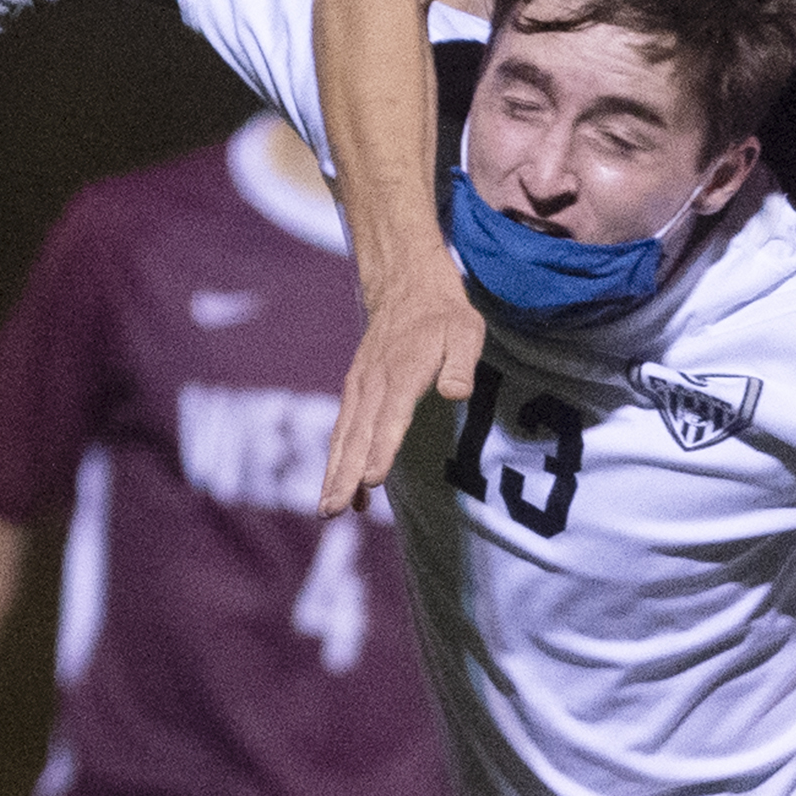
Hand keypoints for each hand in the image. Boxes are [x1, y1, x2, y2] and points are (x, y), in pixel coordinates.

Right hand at [317, 246, 483, 513]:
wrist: (407, 285)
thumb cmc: (443, 315)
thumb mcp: (466, 330)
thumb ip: (461, 362)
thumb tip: (456, 392)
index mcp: (401, 371)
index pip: (390, 416)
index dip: (382, 449)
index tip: (372, 480)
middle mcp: (374, 382)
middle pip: (358, 434)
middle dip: (344, 474)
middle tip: (333, 510)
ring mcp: (360, 386)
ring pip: (345, 435)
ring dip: (335, 472)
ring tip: (329, 509)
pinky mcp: (355, 389)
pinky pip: (345, 428)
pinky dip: (339, 458)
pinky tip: (340, 485)